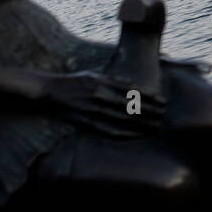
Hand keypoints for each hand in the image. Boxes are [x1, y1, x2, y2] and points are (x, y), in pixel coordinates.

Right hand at [42, 71, 165, 138]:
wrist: (47, 92)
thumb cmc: (73, 82)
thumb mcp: (93, 75)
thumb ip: (113, 80)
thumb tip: (134, 86)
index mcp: (103, 82)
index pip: (132, 91)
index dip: (150, 98)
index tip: (163, 102)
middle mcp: (100, 96)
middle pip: (131, 107)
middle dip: (150, 112)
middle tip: (164, 117)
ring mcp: (92, 111)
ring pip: (122, 120)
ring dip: (140, 125)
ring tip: (155, 128)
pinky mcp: (85, 123)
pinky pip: (107, 131)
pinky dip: (123, 134)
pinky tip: (135, 136)